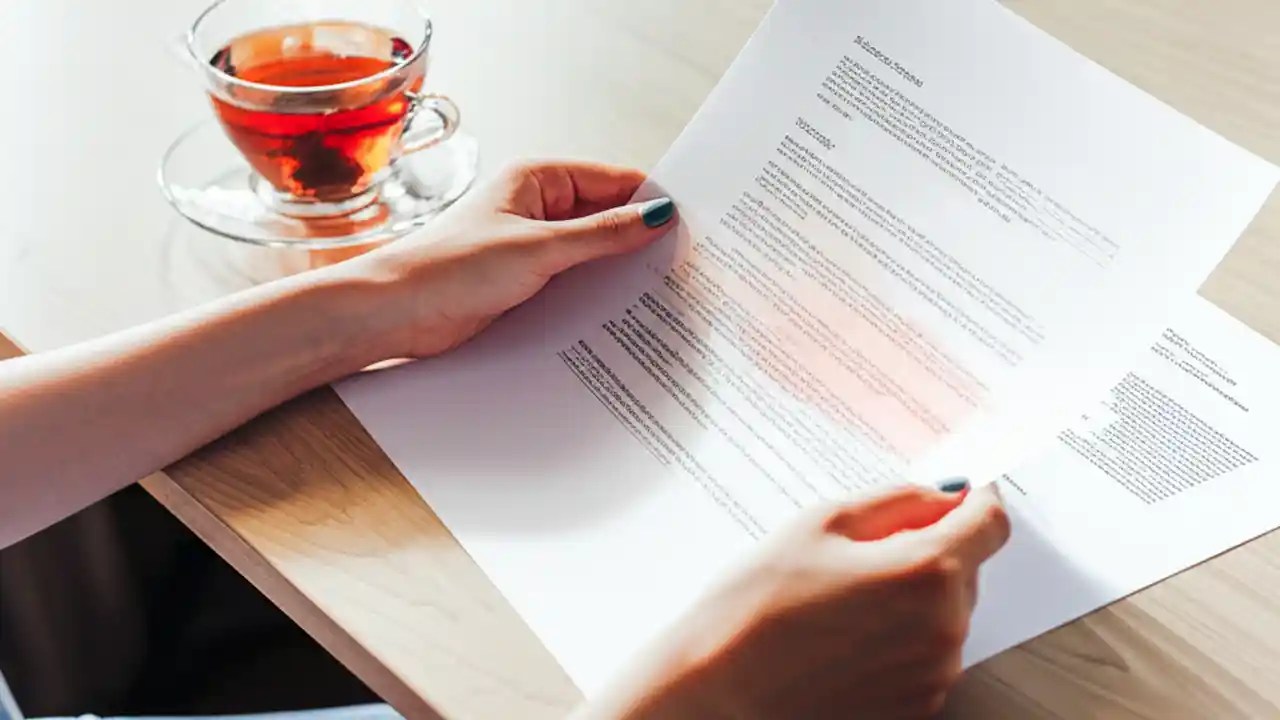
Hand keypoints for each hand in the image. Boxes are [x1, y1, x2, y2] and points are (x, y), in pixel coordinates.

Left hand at [348, 160, 675, 358]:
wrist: (395, 313)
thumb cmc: (450, 268)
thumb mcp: (538, 249)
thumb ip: (601, 235)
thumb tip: (656, 216)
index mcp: (538, 178)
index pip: (614, 180)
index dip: (652, 201)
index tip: (690, 226)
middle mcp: (538, 206)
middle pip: (607, 216)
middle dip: (640, 239)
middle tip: (684, 264)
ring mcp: (532, 245)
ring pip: (593, 252)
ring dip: (618, 270)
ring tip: (661, 292)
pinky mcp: (525, 280)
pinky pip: (574, 280)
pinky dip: (596, 292)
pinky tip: (621, 312)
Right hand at [584, 483, 1009, 719]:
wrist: (718, 690)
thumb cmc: (757, 604)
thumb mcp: (820, 523)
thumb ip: (897, 501)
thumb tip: (946, 494)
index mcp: (926, 571)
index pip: (991, 522)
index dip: (971, 501)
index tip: (948, 497)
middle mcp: (945, 628)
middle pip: (966, 568)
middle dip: (927, 550)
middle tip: (858, 554)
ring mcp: (934, 675)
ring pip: (945, 613)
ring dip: (912, 597)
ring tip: (839, 603)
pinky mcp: (917, 707)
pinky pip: (927, 654)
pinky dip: (900, 638)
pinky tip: (843, 638)